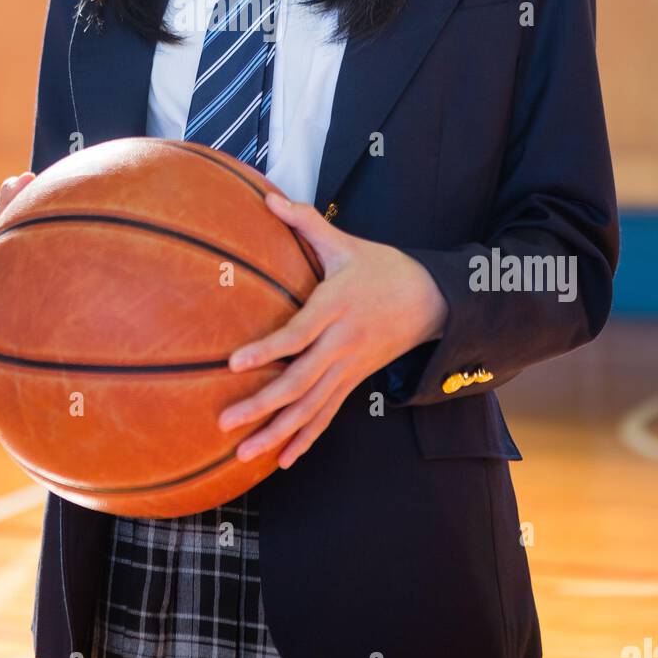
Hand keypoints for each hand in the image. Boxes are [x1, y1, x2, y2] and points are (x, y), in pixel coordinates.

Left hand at [218, 190, 447, 469]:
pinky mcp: (354, 381)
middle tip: (225, 422)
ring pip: (311, 408)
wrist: (432, 299)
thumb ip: (304, 222)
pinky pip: (328, 415)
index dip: (267, 350)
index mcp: (336, 307)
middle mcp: (342, 344)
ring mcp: (349, 368)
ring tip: (242, 454)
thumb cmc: (381, 267)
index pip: (298, 333)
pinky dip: (306, 438)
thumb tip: (267, 197)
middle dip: (261, 405)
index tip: (234, 363)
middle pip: (300, 381)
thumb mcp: (345, 242)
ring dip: (277, 432)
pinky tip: (283, 460)